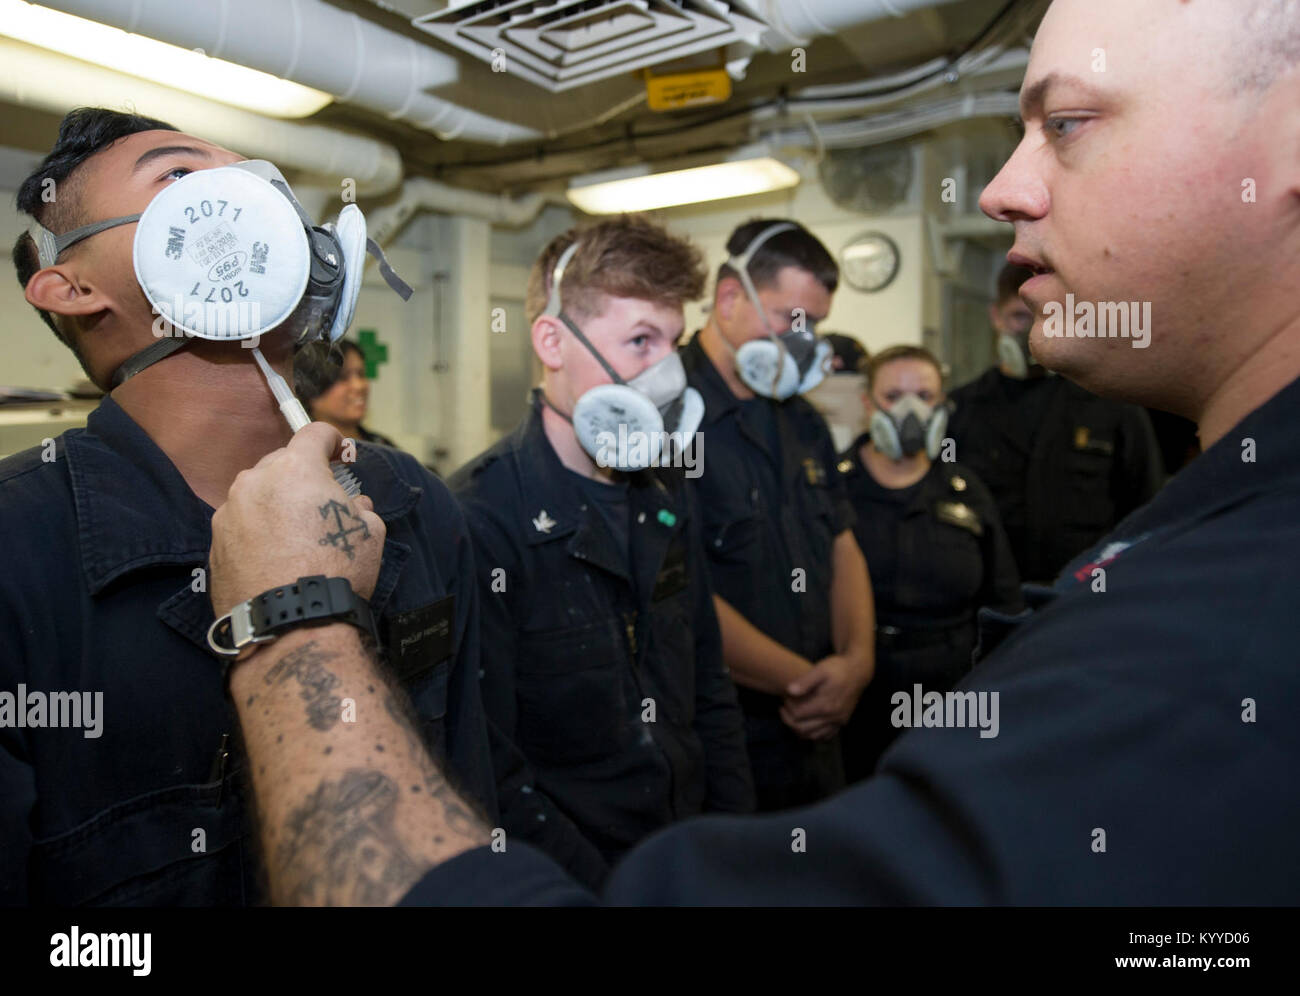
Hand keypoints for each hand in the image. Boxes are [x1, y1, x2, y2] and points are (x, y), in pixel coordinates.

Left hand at [209, 422, 385, 614]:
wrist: (291, 622)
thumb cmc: (337, 571)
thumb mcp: (370, 532)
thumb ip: (360, 507)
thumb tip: (354, 504)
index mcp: (296, 469)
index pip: (314, 433)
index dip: (332, 440)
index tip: (340, 452)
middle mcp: (256, 481)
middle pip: (281, 462)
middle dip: (301, 474)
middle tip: (319, 499)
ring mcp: (230, 511)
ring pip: (256, 492)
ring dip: (275, 501)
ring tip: (293, 532)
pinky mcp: (214, 542)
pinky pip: (240, 523)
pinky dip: (256, 529)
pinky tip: (273, 554)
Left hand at [780, 653, 871, 738]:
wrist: (858, 671)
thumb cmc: (837, 668)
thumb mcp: (820, 669)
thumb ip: (805, 681)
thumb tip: (789, 691)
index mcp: (825, 705)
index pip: (797, 715)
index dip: (787, 708)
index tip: (785, 698)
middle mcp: (833, 717)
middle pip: (802, 729)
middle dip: (788, 720)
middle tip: (783, 708)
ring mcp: (838, 722)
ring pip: (813, 736)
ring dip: (798, 729)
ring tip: (792, 716)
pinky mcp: (842, 723)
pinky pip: (825, 737)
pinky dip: (813, 734)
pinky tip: (806, 724)